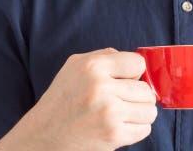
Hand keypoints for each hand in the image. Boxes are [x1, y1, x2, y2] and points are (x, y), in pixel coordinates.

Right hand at [0, 48, 158, 150]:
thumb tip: (136, 62)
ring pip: (150, 110)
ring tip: (122, 114)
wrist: (42, 137)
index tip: (126, 81)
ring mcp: (108, 113)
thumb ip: (105, 57)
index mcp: (93, 66)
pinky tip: (119, 127)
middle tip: (121, 102)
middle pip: (146, 90)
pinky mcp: (112, 135)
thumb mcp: (75, 66)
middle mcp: (101, 87)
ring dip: (140, 114)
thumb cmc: (61, 100)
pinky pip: (144, 129)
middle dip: (138, 97)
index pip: (138, 63)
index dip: (134, 73)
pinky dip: (136, 129)